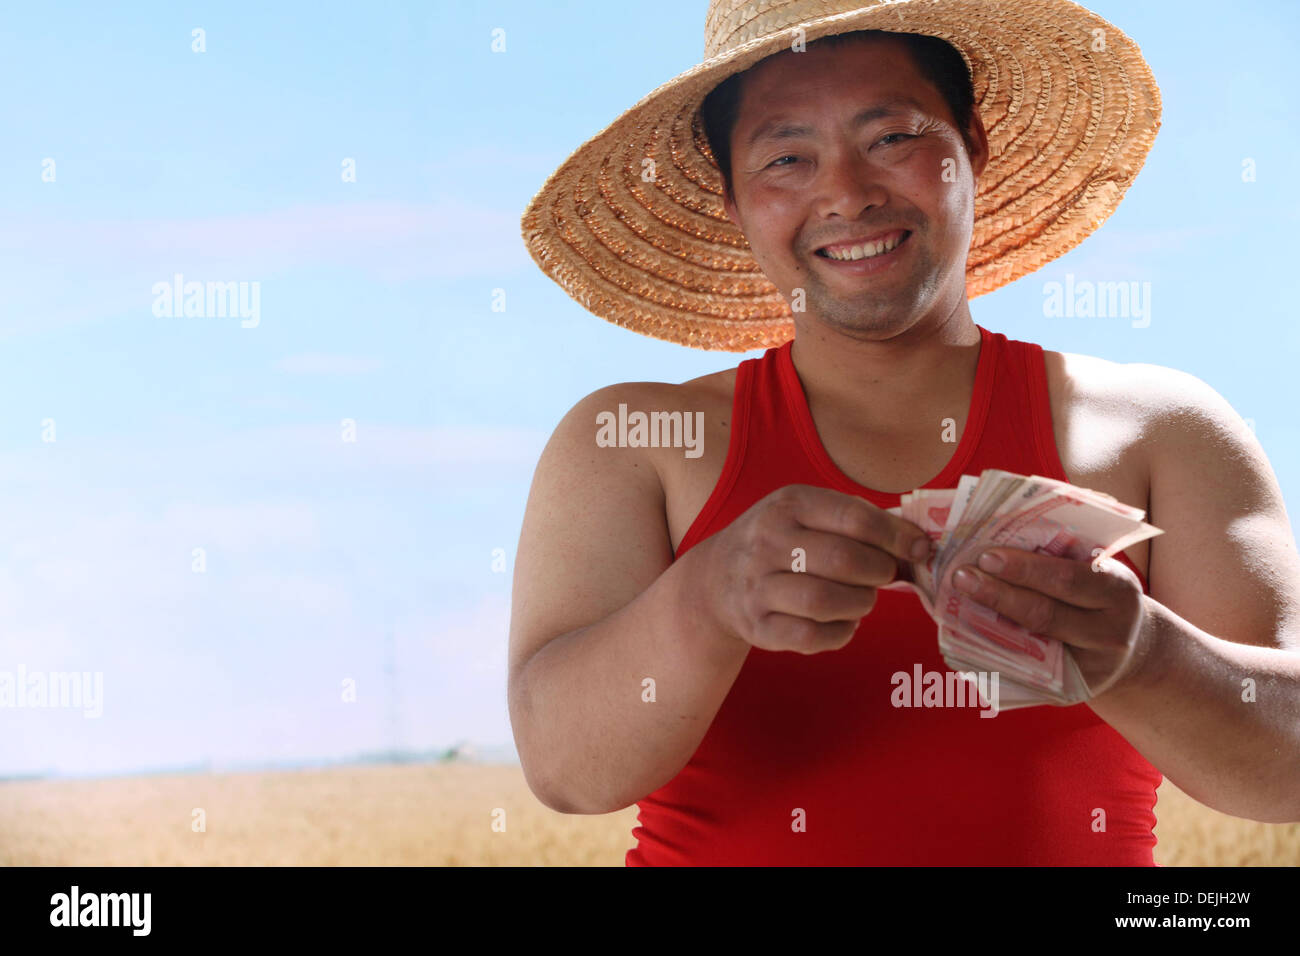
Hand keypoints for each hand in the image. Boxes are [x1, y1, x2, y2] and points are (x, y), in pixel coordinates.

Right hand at [702, 484, 932, 654]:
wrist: (716, 577)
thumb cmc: (782, 541)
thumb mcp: (809, 513)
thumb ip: (860, 523)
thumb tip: (920, 546)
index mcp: (788, 505)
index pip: (855, 518)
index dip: (897, 537)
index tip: (919, 549)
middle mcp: (767, 541)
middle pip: (843, 560)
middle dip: (879, 572)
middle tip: (884, 575)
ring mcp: (757, 586)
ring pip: (825, 600)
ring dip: (861, 603)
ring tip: (863, 599)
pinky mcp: (757, 627)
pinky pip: (810, 636)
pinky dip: (840, 633)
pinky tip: (844, 622)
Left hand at [949, 548, 1157, 698]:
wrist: (1129, 646)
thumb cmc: (1098, 594)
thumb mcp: (1096, 569)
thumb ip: (1061, 554)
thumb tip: (994, 532)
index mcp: (1118, 590)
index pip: (1068, 578)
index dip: (1026, 569)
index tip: (986, 556)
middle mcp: (1111, 632)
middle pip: (1045, 614)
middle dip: (998, 594)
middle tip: (961, 576)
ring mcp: (1092, 667)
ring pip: (1032, 648)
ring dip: (987, 625)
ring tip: (955, 604)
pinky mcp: (1070, 690)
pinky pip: (1026, 674)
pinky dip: (993, 654)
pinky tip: (963, 638)